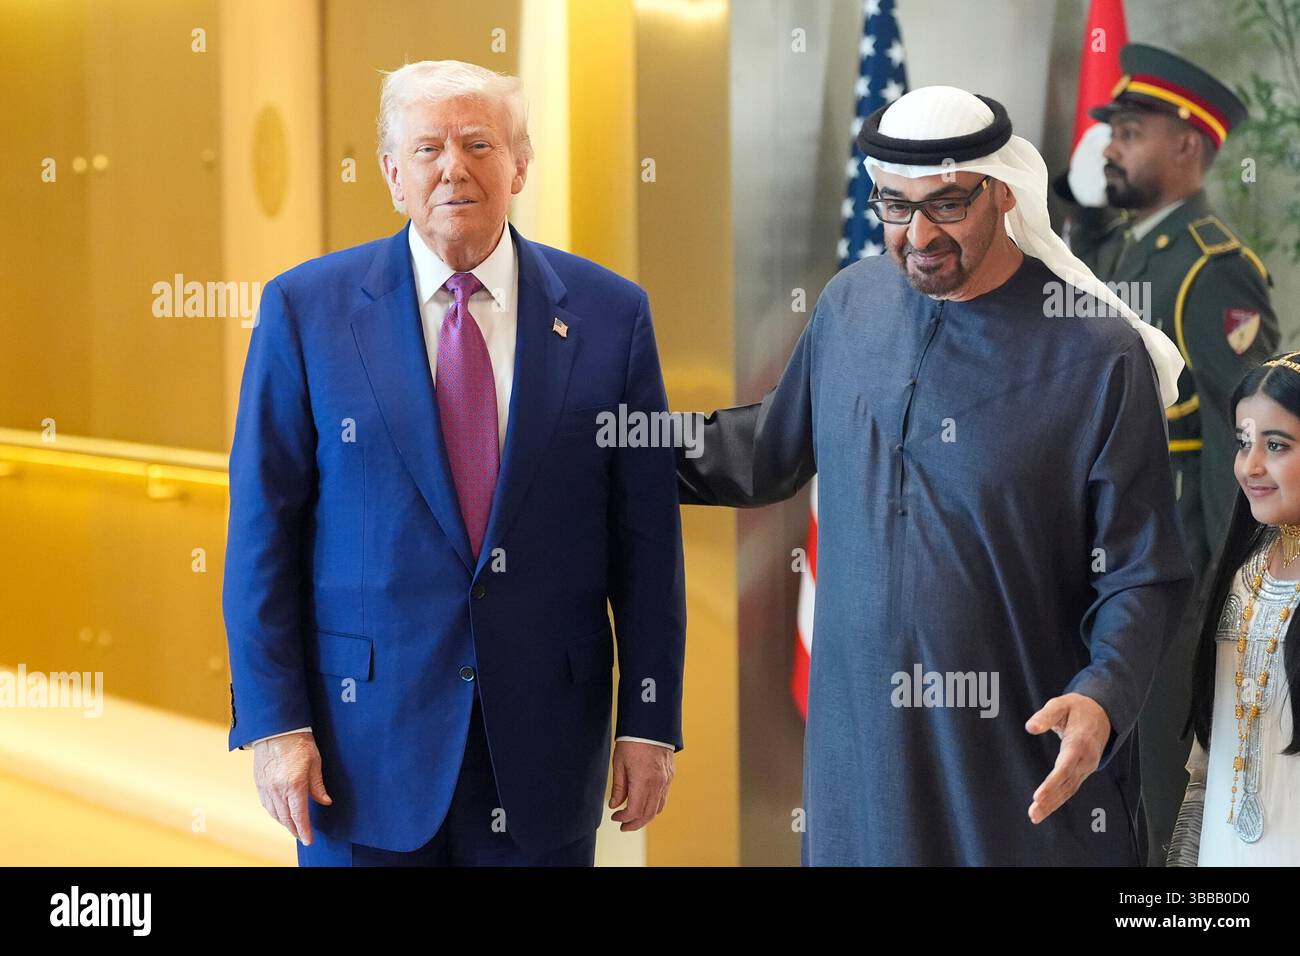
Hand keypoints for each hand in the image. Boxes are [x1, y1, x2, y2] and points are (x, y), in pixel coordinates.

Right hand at [253, 731, 332, 844]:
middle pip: (286, 818)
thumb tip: (325, 802)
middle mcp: (278, 789)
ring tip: (293, 826)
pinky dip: (274, 813)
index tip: (308, 839)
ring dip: (284, 822)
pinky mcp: (259, 783)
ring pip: (274, 813)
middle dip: (295, 829)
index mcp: (294, 784)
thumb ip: (318, 786)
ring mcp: (266, 787)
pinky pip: (266, 805)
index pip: (299, 815)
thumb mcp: (315, 763)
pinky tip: (281, 814)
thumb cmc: (299, 742)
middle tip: (303, 835)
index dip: (304, 830)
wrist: (277, 728)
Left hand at [608, 740, 673, 830]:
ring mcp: (666, 780)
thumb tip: (615, 805)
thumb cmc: (632, 741)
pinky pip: (663, 797)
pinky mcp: (670, 775)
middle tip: (623, 826)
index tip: (615, 817)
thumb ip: (619, 787)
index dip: (624, 818)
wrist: (651, 723)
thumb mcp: (619, 763)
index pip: (634, 810)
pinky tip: (644, 804)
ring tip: (633, 819)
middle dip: (635, 824)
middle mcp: (658, 783)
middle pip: (648, 814)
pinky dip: (653, 806)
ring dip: (645, 817)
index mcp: (643, 781)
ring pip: (658, 808)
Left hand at [1024, 693, 1110, 824]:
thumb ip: (1045, 716)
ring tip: (1035, 816)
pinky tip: (1045, 808)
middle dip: (1050, 800)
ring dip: (1053, 804)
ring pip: (1069, 789)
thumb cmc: (1076, 708)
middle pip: (1067, 784)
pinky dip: (1058, 799)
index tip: (1038, 796)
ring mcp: (1087, 767)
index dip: (1052, 783)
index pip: (1065, 767)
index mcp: (1080, 742)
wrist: (1102, 713)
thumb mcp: (1060, 704)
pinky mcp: (1083, 770)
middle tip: (1033, 814)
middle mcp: (1086, 759)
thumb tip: (1030, 728)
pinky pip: (1071, 787)